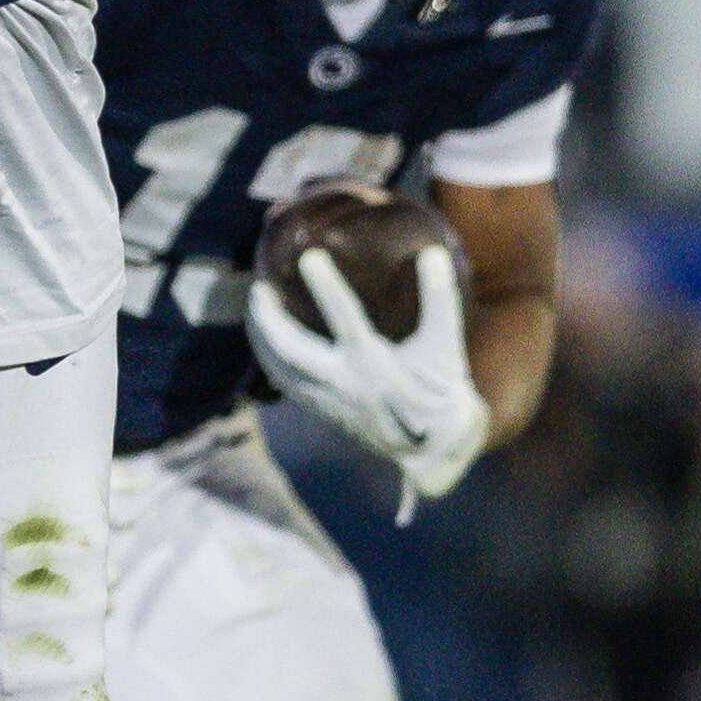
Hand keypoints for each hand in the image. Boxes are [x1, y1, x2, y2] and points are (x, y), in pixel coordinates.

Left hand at [248, 244, 490, 515]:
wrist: (432, 448)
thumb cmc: (440, 390)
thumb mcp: (444, 345)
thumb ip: (439, 299)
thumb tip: (432, 253)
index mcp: (373, 363)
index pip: (344, 318)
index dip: (327, 286)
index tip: (309, 257)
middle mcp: (342, 382)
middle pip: (289, 349)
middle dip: (267, 318)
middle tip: (257, 288)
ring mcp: (326, 399)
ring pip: (278, 367)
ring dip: (261, 337)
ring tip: (256, 307)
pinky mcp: (320, 410)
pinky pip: (283, 382)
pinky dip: (269, 358)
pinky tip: (265, 340)